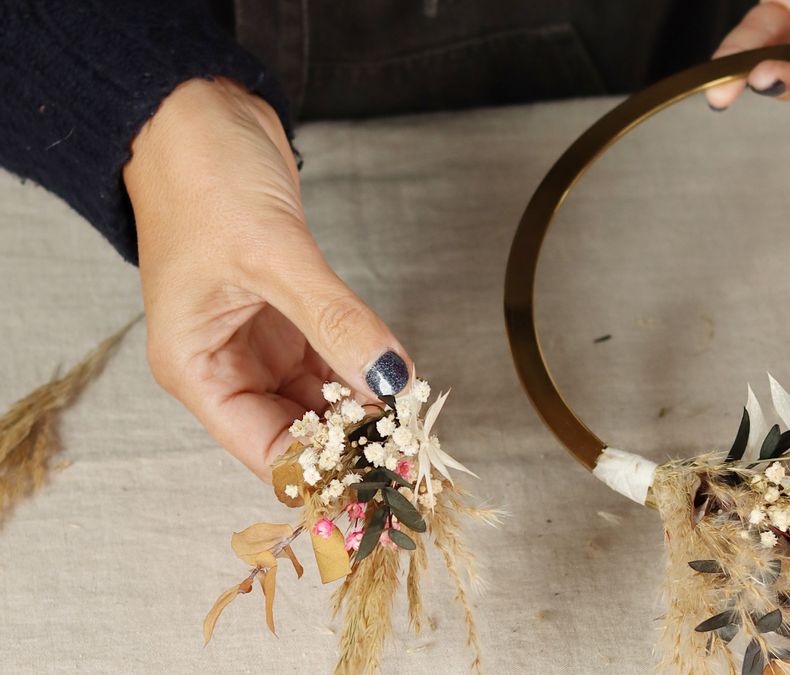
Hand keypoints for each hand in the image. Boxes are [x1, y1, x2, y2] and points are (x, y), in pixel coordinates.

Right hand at [125, 78, 412, 480]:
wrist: (197, 111)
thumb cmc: (200, 177)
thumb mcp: (271, 255)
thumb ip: (335, 321)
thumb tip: (389, 377)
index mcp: (197, 367)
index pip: (264, 450)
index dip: (322, 472)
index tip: (380, 480)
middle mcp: (226, 362)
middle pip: (296, 430)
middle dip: (351, 444)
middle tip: (412, 454)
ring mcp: (260, 338)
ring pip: (320, 395)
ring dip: (365, 409)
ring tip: (415, 422)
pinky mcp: (289, 310)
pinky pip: (333, 356)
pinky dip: (365, 367)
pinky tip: (400, 378)